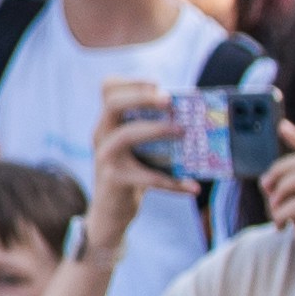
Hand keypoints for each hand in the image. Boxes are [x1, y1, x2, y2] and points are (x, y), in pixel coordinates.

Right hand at [81, 78, 184, 255]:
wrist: (110, 212)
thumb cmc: (131, 174)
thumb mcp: (136, 148)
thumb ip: (150, 130)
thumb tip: (190, 117)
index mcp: (108, 123)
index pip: (108, 89)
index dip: (132, 82)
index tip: (158, 84)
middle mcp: (101, 135)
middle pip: (113, 104)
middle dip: (142, 97)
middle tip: (169, 101)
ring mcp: (106, 158)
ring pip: (126, 135)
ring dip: (156, 130)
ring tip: (183, 131)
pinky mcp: (116, 180)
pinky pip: (148, 177)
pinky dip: (173, 182)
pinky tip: (192, 187)